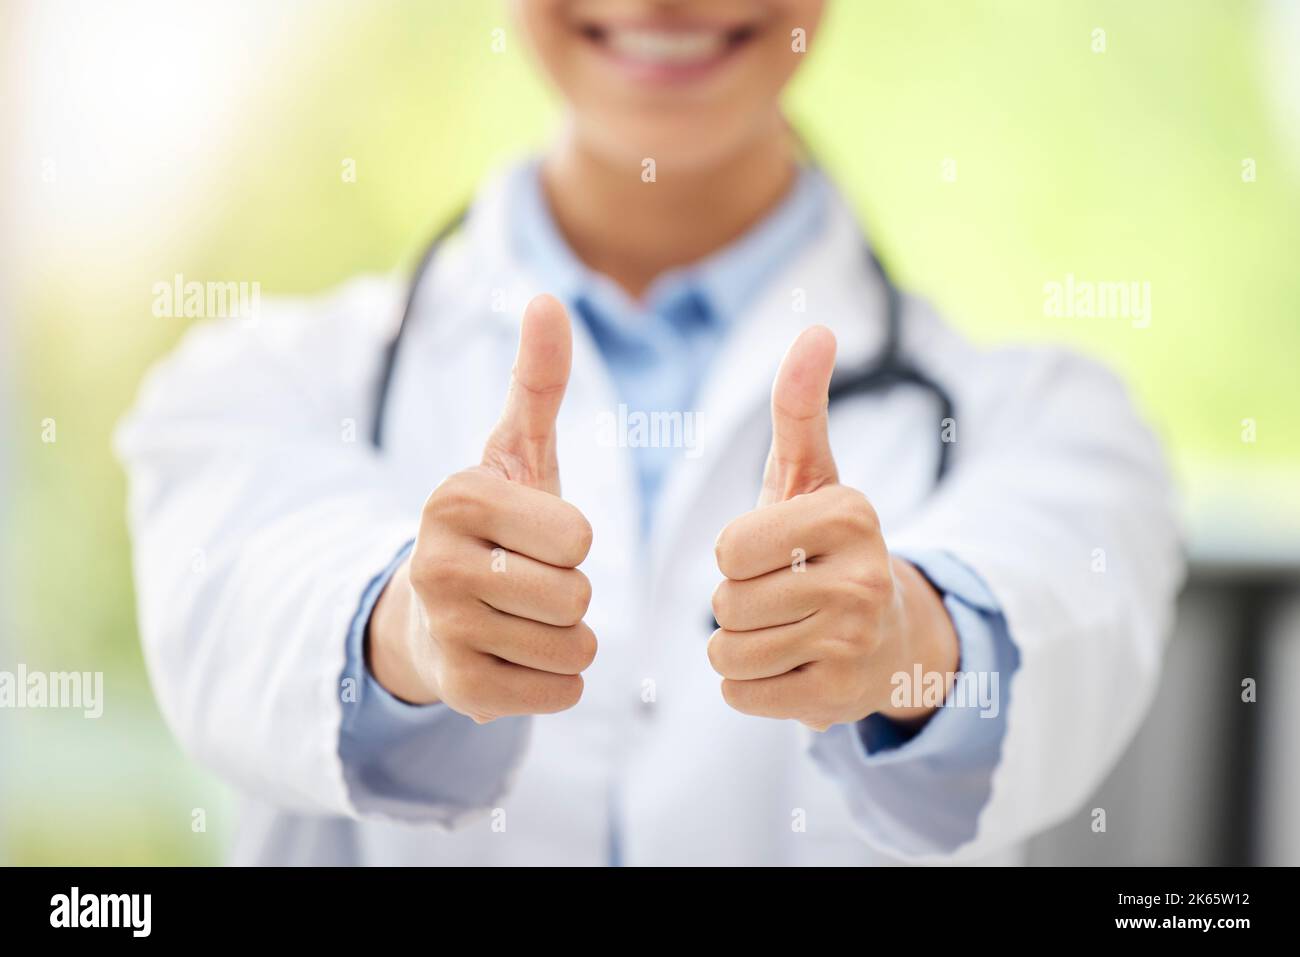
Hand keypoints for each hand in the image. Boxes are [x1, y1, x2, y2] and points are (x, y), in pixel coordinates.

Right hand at [367, 294, 596, 721]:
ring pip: (576, 646)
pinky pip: (562, 692)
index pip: (578, 536)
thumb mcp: (515, 454)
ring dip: (567, 635)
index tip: (534, 536)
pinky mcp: (459, 692)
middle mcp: (436, 565)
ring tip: (524, 617)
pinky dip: (556, 678)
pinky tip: (517, 656)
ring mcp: (443, 633)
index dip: (573, 539)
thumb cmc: (493, 526)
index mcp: (455, 498)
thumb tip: (549, 300)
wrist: (428, 613)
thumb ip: (537, 383)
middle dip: (572, 591)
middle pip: (577, 594)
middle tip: (530, 582)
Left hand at [709, 326, 957, 730]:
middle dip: (736, 603)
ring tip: (784, 631)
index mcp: (850, 514)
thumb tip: (817, 327)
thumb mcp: (811, 475)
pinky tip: (790, 666)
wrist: (889, 637)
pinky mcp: (839, 701)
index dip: (734, 554)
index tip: (772, 553)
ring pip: (726, 652)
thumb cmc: (828, 547)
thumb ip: (800, 406)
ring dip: (738, 645)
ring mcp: (854, 645)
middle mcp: (862, 579)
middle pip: (724, 603)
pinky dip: (749, 685)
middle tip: (781, 596)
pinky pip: (740, 694)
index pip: (729, 546)